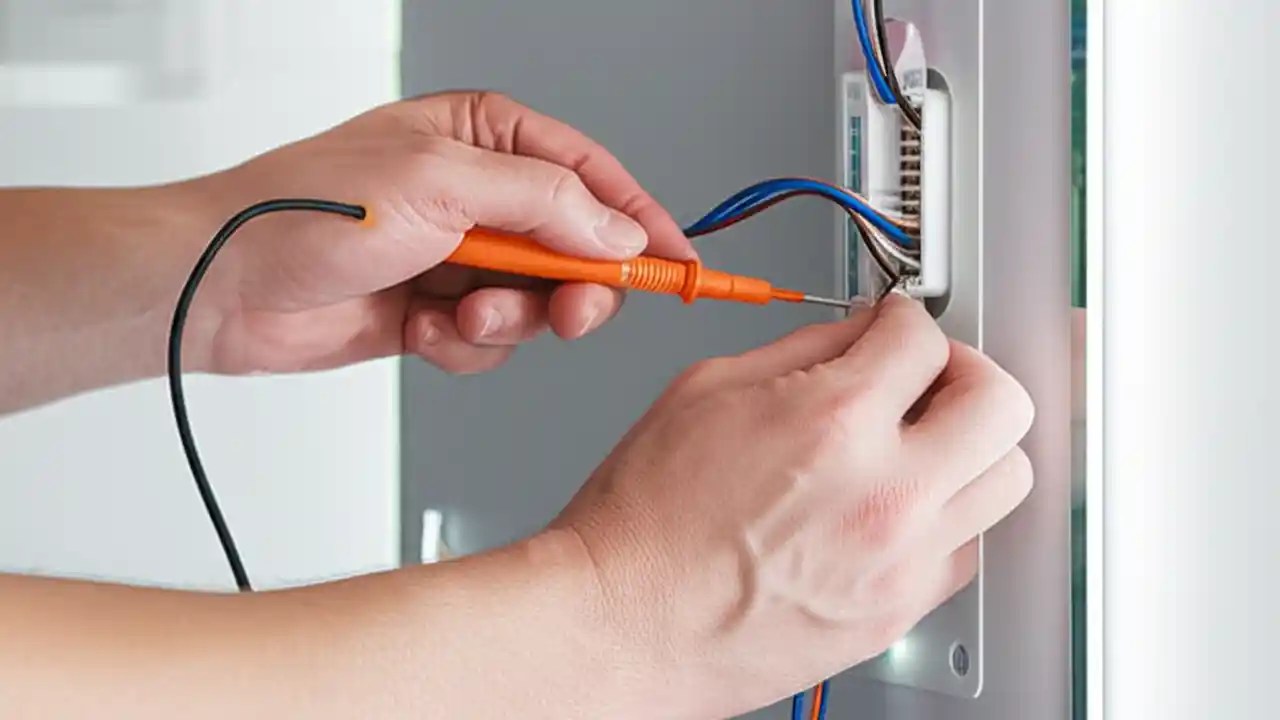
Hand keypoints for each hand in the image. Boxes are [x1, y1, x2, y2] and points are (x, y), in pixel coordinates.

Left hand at [181, 91, 692, 375]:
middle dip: (571, 286)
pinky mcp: (436, 310)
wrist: (223, 289)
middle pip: (575, 246)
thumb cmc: (304, 212)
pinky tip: (419, 329)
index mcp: (483, 137)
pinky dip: (462, 345)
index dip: (640, 220)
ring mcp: (458, 255)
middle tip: (570, 309)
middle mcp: (477, 194)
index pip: (590, 175)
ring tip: (456, 312)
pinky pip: (489, 340)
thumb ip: (546, 204)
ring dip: (504, 320)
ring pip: (536, 303)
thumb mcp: (442, 187)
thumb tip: (619, 229)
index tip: (678, 263)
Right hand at [552, 296, 1034, 718]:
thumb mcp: (706, 391)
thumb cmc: (646, 523)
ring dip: (972, 445)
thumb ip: (801, 352)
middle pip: (1002, 403)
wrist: (625, 623)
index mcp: (833, 422)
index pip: (923, 338)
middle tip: (926, 375)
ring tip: (923, 442)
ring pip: (1007, 479)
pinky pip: (969, 546)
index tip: (895, 328)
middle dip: (965, 370)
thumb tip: (856, 335)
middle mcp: (886, 493)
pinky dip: (948, 513)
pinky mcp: (898, 611)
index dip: (905, 319)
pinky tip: (899, 504)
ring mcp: (901, 561)